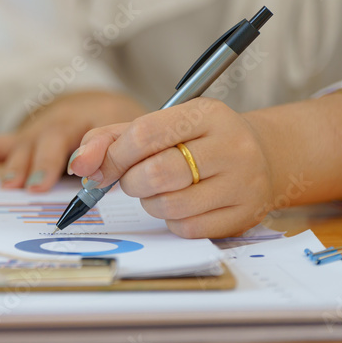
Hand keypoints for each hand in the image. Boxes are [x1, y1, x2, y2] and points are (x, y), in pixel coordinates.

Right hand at [0, 91, 144, 191]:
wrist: (97, 106)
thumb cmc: (115, 129)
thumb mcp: (127, 134)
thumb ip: (119, 154)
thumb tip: (108, 179)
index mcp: (92, 119)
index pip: (87, 134)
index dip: (82, 153)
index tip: (79, 172)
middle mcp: (60, 122)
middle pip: (49, 138)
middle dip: (42, 162)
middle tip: (37, 186)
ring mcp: (35, 130)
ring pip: (23, 144)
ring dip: (16, 165)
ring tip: (10, 185)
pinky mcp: (19, 140)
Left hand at [69, 97, 274, 238]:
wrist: (262, 156)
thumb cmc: (197, 140)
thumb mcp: (161, 124)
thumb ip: (112, 138)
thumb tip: (79, 164)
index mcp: (206, 114)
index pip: (145, 133)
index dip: (113, 155)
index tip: (99, 167)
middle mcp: (231, 145)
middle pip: (155, 173)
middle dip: (130, 181)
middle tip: (134, 178)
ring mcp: (243, 182)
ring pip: (169, 205)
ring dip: (150, 202)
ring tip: (160, 190)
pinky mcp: (245, 215)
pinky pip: (188, 228)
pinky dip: (172, 221)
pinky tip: (181, 205)